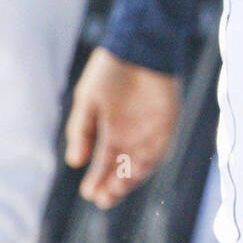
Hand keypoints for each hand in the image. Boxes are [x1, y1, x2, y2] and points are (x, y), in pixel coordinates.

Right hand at [64, 47, 180, 208]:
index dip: (97, 179)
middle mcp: (132, 134)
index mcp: (112, 130)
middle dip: (114, 186)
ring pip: (142, 163)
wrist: (138, 44)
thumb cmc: (111, 69)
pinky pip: (161, 147)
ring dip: (131, 178)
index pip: (105, 163)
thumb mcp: (89, 100)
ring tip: (117, 189)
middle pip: (124, 169)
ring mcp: (151, 129)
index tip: (88, 193)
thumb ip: (82, 130)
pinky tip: (137, 170)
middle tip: (104, 199)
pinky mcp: (168, 121)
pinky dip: (150, 160)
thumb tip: (74, 161)